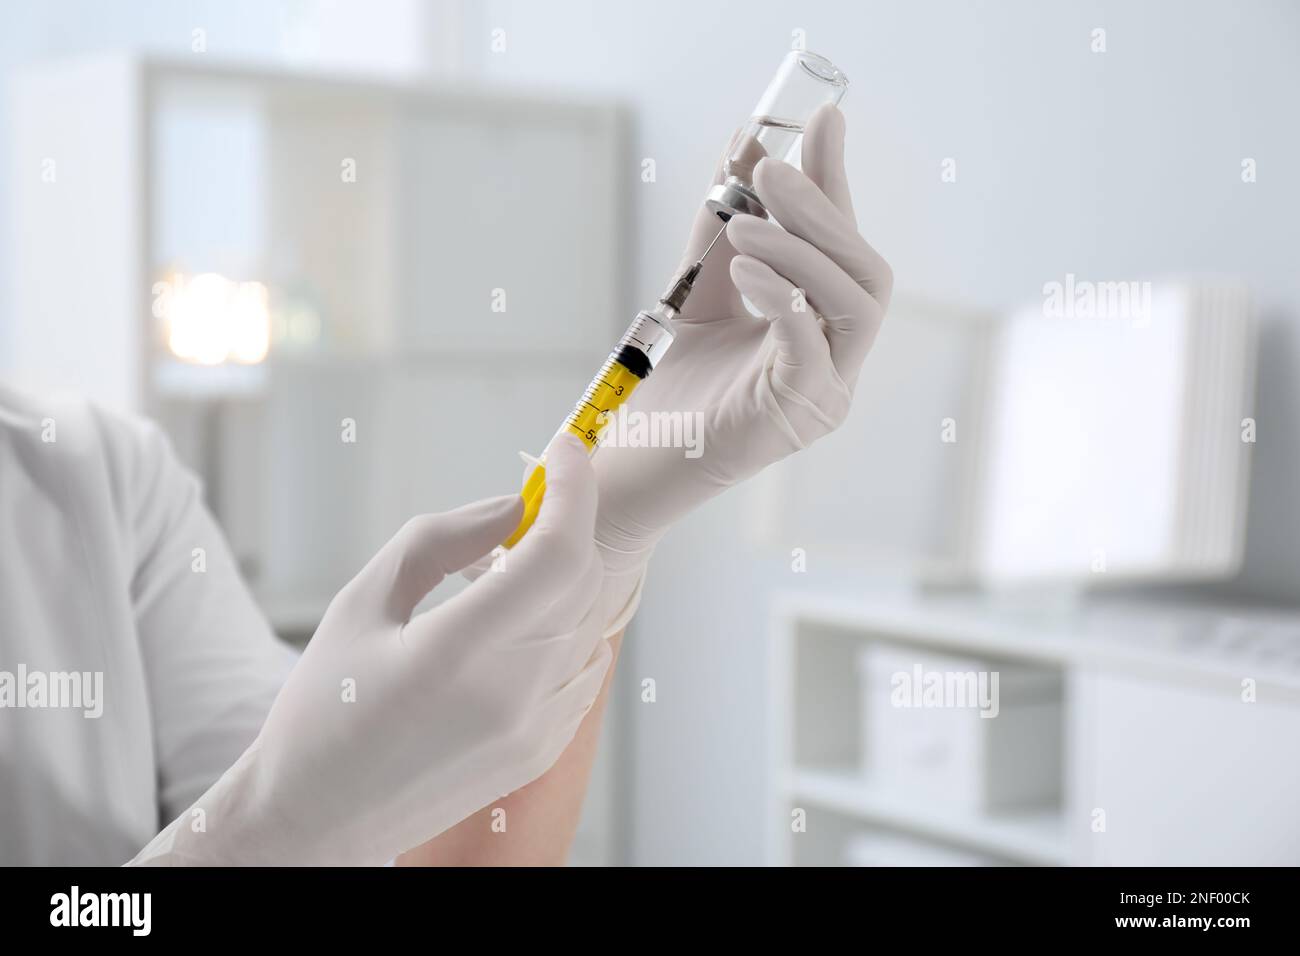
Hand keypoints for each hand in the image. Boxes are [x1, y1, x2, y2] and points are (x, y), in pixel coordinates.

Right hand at [130, 435, 610, 865]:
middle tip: (530, 500)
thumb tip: (511, 506)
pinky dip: (564, 624)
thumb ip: (439, 541)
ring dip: (563, 574)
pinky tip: (514, 621)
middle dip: (567, 522)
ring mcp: (536, 729)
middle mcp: (513, 694)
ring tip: (505, 567)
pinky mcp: (542, 750)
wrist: (316, 818)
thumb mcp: (361, 605)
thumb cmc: (322, 710)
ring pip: (588, 618)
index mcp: (459, 653)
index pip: (556, 552)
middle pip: (582, 578)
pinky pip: (581, 663)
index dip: (571, 490)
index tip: (565, 450)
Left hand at [592, 103, 891, 589]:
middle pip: (866, 271)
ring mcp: (827, 392)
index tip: (822, 120)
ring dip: (806, 249)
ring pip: (857, 304)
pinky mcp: (801, 417)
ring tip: (747, 222)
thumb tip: (745, 144)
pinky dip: (787, 297)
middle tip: (770, 172)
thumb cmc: (670, 389)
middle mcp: (836, 360)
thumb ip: (722, 224)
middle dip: (824, 210)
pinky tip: (749, 267)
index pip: (843, 245)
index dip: (837, 183)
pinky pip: (813, 346)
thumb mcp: (700, 289)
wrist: (633, 466)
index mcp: (820, 329)